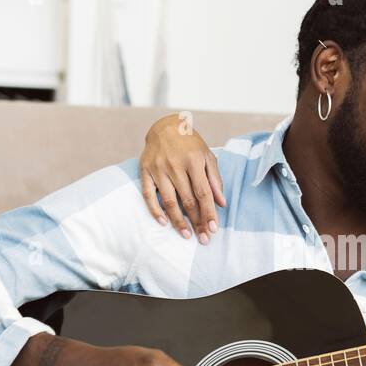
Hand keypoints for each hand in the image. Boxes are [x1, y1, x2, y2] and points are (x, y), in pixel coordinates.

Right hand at [139, 112, 224, 242]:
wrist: (165, 126)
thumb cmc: (190, 144)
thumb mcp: (207, 156)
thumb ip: (215, 179)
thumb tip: (221, 203)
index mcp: (193, 160)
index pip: (203, 193)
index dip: (208, 212)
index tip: (213, 229)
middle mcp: (175, 165)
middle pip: (188, 200)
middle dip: (196, 221)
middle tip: (203, 239)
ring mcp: (158, 168)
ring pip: (169, 201)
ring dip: (178, 221)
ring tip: (187, 235)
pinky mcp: (145, 171)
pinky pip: (149, 195)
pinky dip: (155, 210)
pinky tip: (164, 223)